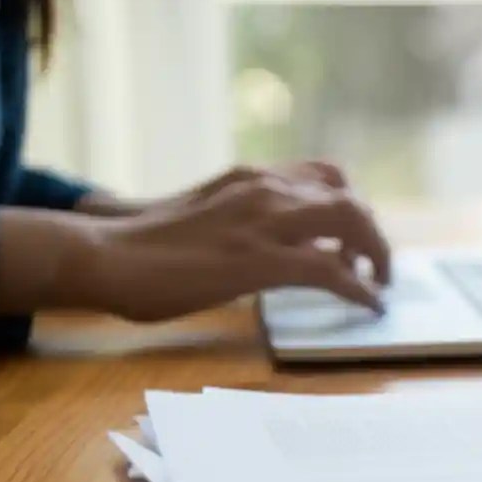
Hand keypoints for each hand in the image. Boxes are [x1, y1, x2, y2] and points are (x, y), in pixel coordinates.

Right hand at [89, 166, 391, 321]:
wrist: (103, 254)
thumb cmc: (136, 246)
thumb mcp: (199, 216)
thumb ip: (235, 220)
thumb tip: (255, 245)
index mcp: (248, 177)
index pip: (322, 175)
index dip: (349, 205)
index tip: (355, 236)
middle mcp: (264, 188)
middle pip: (347, 196)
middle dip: (372, 232)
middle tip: (376, 266)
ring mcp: (265, 221)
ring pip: (351, 222)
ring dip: (376, 255)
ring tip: (378, 285)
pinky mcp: (261, 260)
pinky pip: (332, 271)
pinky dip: (359, 289)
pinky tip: (368, 306)